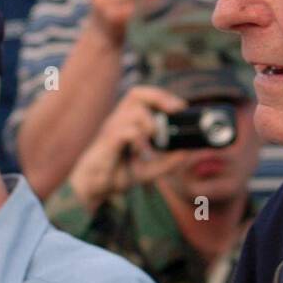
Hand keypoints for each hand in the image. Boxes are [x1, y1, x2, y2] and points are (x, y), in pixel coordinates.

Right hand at [67, 86, 191, 208]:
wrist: (95, 188)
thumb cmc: (119, 172)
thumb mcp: (150, 168)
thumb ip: (168, 161)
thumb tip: (187, 152)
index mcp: (128, 121)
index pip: (143, 95)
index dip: (162, 96)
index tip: (180, 107)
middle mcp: (119, 120)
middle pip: (136, 94)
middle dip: (159, 98)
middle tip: (174, 111)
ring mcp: (111, 130)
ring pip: (132, 112)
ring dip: (150, 123)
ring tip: (156, 138)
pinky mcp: (107, 144)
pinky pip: (123, 132)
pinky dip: (138, 138)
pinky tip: (143, 151)